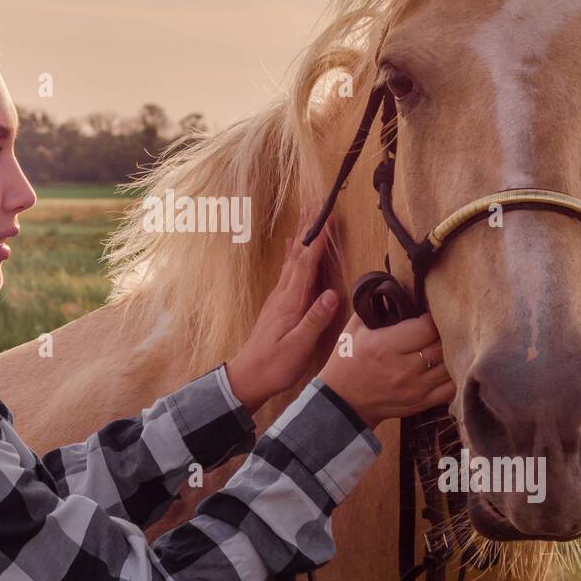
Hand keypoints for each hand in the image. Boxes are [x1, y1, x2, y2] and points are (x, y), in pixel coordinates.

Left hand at [223, 208, 338, 416]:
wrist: (248, 377)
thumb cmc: (274, 365)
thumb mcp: (298, 346)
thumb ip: (315, 320)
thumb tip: (331, 293)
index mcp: (291, 301)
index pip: (307, 264)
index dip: (318, 240)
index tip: (327, 217)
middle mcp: (283, 294)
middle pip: (298, 255)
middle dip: (308, 229)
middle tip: (316, 204)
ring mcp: (279, 298)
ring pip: (292, 259)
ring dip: (301, 236)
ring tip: (306, 215)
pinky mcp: (278, 305)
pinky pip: (289, 270)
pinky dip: (293, 253)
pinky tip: (291, 245)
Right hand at [317, 311, 454, 430]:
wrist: (342, 402)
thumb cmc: (347, 361)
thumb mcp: (354, 330)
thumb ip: (373, 307)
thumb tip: (393, 287)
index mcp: (385, 346)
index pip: (427, 328)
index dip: (431, 319)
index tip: (428, 317)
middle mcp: (402, 368)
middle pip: (442, 346)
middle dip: (444, 335)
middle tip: (442, 329)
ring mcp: (414, 389)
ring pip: (450, 367)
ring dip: (451, 355)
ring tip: (447, 347)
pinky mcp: (420, 403)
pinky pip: (450, 389)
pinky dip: (453, 376)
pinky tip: (447, 367)